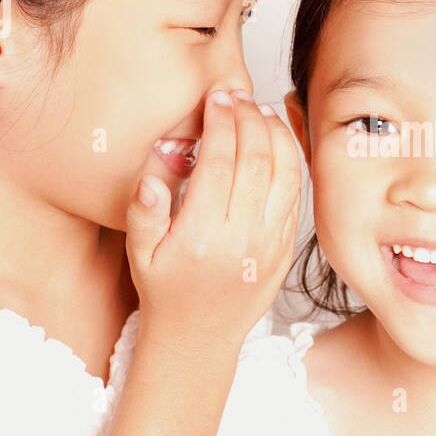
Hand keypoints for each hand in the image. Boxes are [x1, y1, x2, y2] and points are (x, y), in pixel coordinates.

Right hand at [125, 93, 301, 352]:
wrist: (200, 338)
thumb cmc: (167, 290)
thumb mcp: (140, 254)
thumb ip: (144, 212)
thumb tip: (153, 178)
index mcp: (202, 236)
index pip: (218, 162)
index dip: (220, 122)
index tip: (216, 99)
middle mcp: (242, 239)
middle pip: (256, 160)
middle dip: (248, 119)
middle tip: (236, 96)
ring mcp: (270, 244)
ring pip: (286, 174)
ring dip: (276, 135)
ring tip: (259, 111)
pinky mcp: (286, 248)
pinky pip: (296, 195)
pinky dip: (291, 161)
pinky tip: (276, 141)